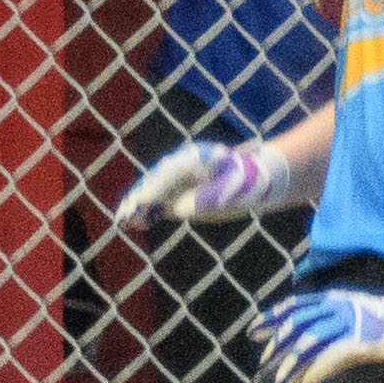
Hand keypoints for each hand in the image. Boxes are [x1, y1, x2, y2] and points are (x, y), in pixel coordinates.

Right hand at [112, 140, 292, 228]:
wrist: (259, 180)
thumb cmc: (248, 180)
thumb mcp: (232, 188)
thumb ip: (206, 198)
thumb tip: (180, 209)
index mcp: (195, 159)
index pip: (169, 173)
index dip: (154, 188)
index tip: (143, 202)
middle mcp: (182, 167)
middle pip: (155, 181)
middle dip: (140, 197)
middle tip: (126, 213)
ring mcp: (179, 181)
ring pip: (153, 192)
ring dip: (138, 206)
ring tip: (124, 220)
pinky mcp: (179, 196)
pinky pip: (158, 203)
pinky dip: (146, 213)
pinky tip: (134, 223)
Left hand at [253, 280, 383, 382]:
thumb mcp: (356, 312)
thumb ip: (334, 321)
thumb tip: (312, 339)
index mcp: (335, 299)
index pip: (295, 306)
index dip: (273, 317)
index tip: (255, 331)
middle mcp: (338, 308)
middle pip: (297, 325)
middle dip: (277, 345)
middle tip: (264, 364)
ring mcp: (349, 323)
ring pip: (309, 341)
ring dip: (292, 363)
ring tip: (280, 380)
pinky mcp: (360, 340)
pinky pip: (330, 356)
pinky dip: (314, 371)